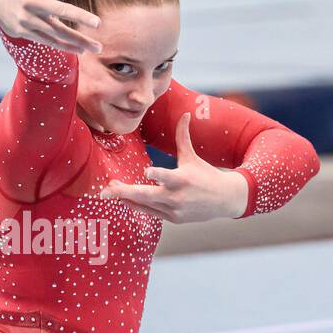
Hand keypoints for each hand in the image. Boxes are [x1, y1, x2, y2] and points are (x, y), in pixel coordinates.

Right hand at [0, 0, 102, 53]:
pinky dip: (66, 47)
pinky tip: (82, 50)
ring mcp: (28, 18)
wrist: (0, 3)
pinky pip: (50, 41)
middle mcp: (31, 0)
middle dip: (78, 16)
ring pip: (57, 31)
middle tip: (98, 23)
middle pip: (58, 10)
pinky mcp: (27, 32)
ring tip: (97, 47)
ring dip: (78, 40)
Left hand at [98, 113, 248, 222]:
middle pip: (148, 195)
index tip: (146, 172)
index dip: (157, 175)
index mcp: (184, 179)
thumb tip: (185, 114)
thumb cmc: (207, 175)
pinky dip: (137, 206)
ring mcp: (174, 210)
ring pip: (145, 205)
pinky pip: (151, 213)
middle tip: (107, 190)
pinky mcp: (173, 219)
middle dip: (126, 192)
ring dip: (126, 198)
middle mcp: (177, 197)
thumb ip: (183, 137)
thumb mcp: (193, 157)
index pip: (168, 177)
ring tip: (109, 192)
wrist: (225, 200)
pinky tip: (124, 200)